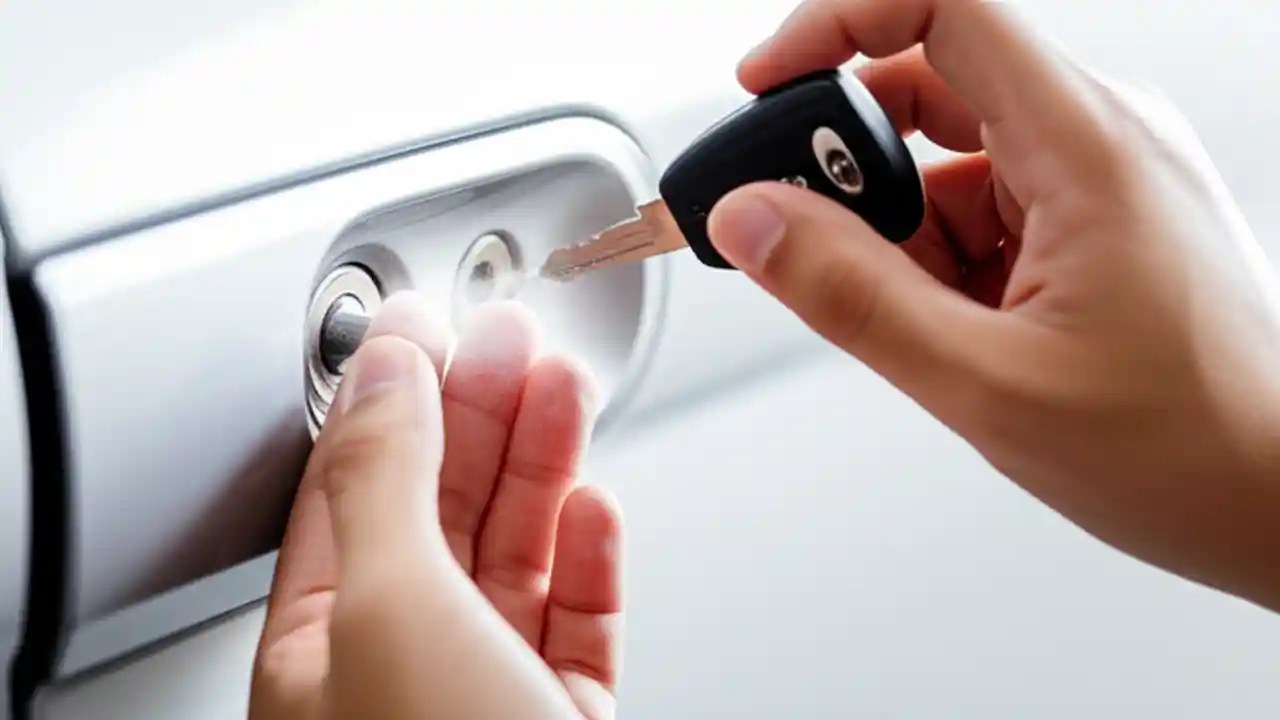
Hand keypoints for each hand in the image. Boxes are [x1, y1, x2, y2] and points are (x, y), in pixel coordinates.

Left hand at [250, 294, 622, 718]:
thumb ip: (385, 480)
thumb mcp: (390, 606)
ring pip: (514, 555)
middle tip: (509, 337)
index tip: (421, 323)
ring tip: (564, 384)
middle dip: (480, 412)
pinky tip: (593, 507)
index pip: (349, 489)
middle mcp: (399, 666)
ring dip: (542, 463)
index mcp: (319, 649)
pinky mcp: (561, 715)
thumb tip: (384, 372)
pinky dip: (587, 558)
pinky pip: (576, 619)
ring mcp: (484, 690)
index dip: (388, 394)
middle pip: (441, 510)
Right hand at [710, 0, 1279, 609]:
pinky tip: (961, 333)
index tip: (763, 85)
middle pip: (932, 89)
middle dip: (853, 169)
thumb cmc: (1189, 448)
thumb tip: (751, 222)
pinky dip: (942, 265)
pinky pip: (986, 211)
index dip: (835, 27)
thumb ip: (849, 295)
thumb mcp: (985, 382)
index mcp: (1088, 144)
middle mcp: (1101, 139)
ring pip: (951, 165)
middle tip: (814, 245)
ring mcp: (1102, 182)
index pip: (943, 10)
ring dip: (901, 237)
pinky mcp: (1098, 224)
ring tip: (924, 327)